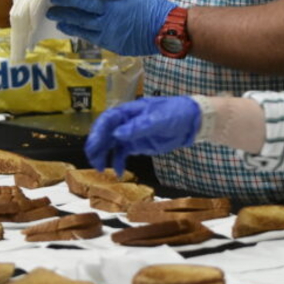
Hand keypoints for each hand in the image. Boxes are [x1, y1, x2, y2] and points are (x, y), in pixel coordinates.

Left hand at [46, 0, 175, 55]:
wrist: (168, 32)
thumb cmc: (154, 6)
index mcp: (112, 7)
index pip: (84, 2)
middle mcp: (107, 23)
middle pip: (79, 18)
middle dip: (63, 12)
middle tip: (50, 8)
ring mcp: (109, 36)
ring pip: (82, 31)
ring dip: (68, 25)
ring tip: (57, 21)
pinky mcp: (113, 46)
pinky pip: (92, 39)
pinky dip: (81, 33)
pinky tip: (74, 30)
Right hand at [85, 96, 200, 174]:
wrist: (191, 121)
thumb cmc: (175, 113)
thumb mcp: (158, 119)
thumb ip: (138, 127)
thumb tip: (117, 134)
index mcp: (129, 111)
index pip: (108, 119)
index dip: (98, 131)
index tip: (94, 145)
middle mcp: (126, 122)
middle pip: (105, 132)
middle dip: (96, 145)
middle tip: (92, 159)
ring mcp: (130, 134)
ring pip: (110, 144)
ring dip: (103, 155)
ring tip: (99, 168)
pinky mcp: (136, 144)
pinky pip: (121, 153)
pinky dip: (117, 162)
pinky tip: (117, 172)